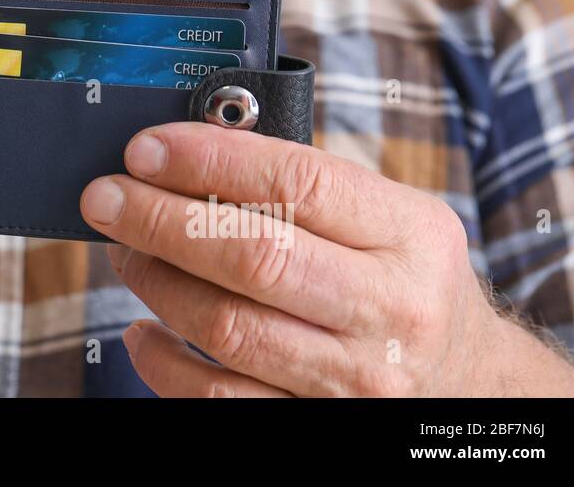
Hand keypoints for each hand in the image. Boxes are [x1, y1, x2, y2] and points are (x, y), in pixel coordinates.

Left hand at [80, 123, 573, 396]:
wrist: (467, 385)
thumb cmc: (406, 281)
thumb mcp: (390, 220)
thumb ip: (305, 184)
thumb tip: (187, 151)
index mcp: (409, 236)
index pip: (297, 182)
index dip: (207, 159)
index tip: (146, 148)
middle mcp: (390, 310)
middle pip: (252, 257)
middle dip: (160, 219)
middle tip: (105, 196)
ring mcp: (354, 379)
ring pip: (226, 327)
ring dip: (155, 281)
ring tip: (124, 250)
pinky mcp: (314, 425)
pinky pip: (218, 398)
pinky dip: (163, 362)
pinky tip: (142, 329)